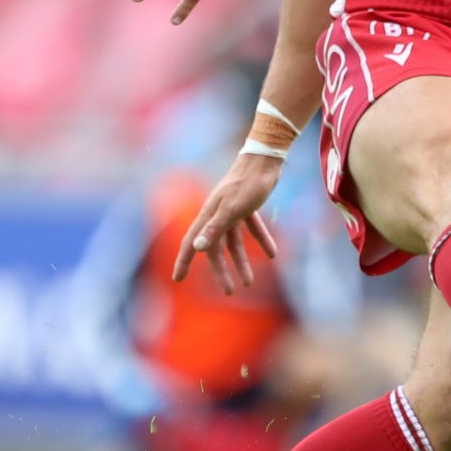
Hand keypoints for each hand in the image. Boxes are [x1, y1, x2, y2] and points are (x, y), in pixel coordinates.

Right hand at [173, 152, 284, 292]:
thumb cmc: (247, 183)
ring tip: (249, 282)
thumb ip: (215, 228)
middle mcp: (217, 214)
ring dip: (242, 262)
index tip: (178, 278)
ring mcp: (232, 211)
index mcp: (208, 215)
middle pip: (216, 248)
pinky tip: (273, 254)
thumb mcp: (232, 208)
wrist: (265, 159)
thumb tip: (198, 248)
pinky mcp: (247, 206)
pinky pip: (252, 228)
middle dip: (221, 271)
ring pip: (234, 242)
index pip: (191, 242)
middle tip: (229, 291)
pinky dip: (261, 240)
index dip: (184, 261)